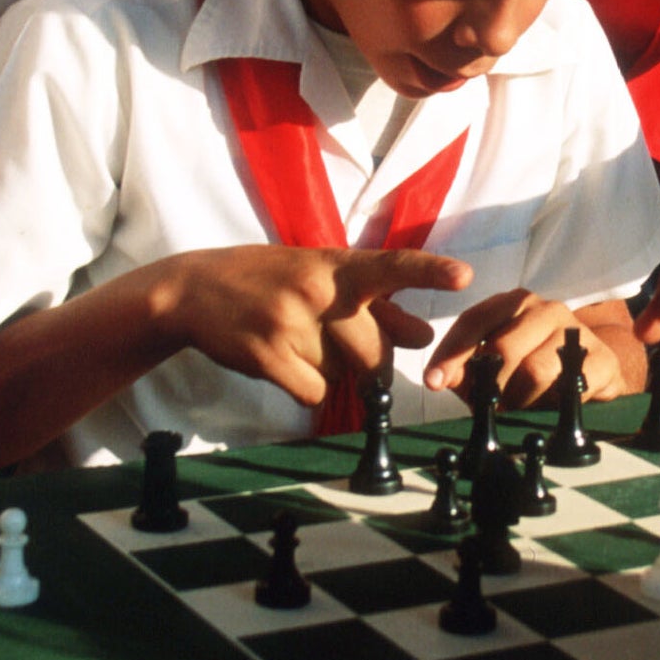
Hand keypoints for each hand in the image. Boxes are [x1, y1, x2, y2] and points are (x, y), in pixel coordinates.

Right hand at [155, 246, 465, 407]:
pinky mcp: (267, 354)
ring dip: (328, 372)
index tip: (465, 277)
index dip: (430, 272)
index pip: (391, 266)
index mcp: (336, 266)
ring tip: (294, 342)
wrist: (194, 289)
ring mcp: (291, 322)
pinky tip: (281, 363)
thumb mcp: (320, 277)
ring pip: (343, 376)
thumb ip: (377, 307)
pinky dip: (306, 388)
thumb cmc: (269, 280)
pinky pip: (314, 393)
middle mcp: (318, 290)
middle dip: (368, 365)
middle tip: (336, 347)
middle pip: (375, 352)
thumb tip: (425, 334)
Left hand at [419, 290, 627, 407]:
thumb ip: (464, 371)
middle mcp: (544, 308)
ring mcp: (575, 330)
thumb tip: (438, 378)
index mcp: (512, 303)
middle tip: (492, 406)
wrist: (594, 376)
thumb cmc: (533, 370)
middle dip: (490, 386)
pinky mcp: (602, 358)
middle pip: (502, 348)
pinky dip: (553, 405)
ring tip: (521, 408)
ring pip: (534, 371)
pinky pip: (568, 388)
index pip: (473, 321)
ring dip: (520, 400)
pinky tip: (552, 407)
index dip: (451, 353)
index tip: (434, 382)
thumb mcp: (492, 369)